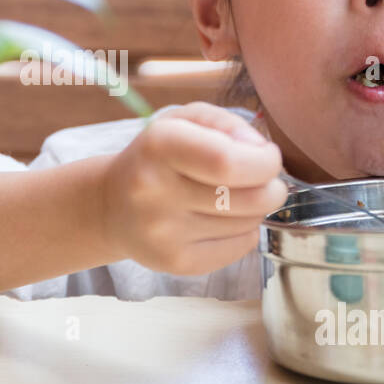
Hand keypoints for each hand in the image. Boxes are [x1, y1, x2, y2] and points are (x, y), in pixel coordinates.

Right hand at [99, 102, 288, 275]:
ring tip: (234, 199)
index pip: (228, 162)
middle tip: (265, 182)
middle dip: (272, 189)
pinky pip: (239, 249)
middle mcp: (155, 190)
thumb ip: (227, 124)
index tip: (267, 158)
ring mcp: (163, 232)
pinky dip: (244, 234)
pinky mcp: (175, 263)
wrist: (111, 205)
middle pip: (249, 198)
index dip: (264, 162)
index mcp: (159, 145)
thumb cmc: (158, 157)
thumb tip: (261, 151)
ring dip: (255, 211)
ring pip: (247, 224)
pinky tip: (223, 221)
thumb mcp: (184, 120)